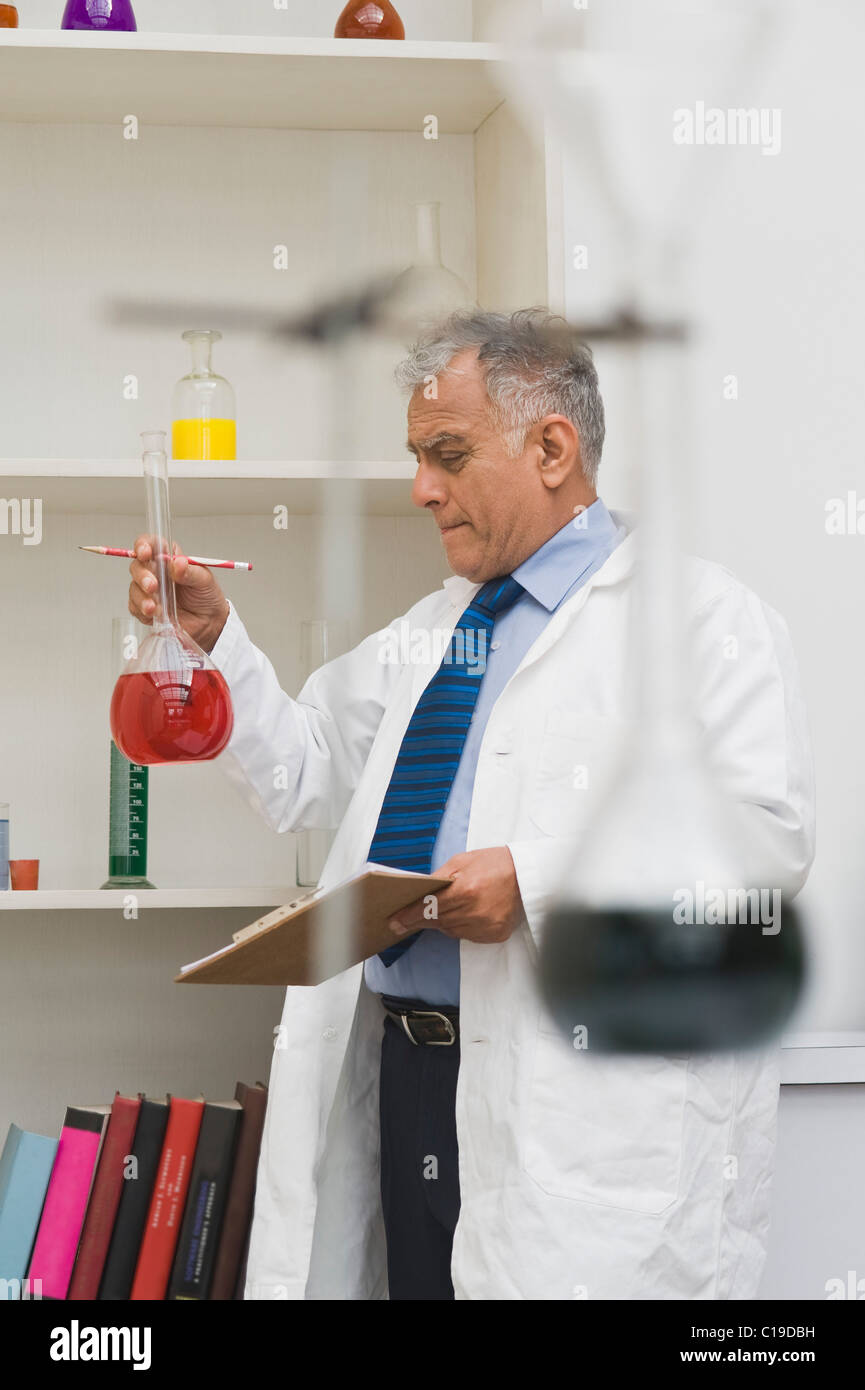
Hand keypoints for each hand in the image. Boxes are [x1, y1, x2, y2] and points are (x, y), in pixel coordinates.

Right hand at [128, 535, 229, 651]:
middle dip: (142, 576)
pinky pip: (135, 607)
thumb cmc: (207, 595)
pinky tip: (154, 614)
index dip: (143, 545)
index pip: (150, 544)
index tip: (146, 553)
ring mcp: (149, 590)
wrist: (210, 621)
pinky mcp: (146, 608)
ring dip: (141, 597)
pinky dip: (142, 610)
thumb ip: (190, 571)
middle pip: (137, 566)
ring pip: (134, 588)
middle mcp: (155, 572)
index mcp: (168, 558)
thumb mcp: (204, 580)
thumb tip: (178, 562)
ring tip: (154, 607)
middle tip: (153, 586)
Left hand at [387, 847, 524, 944]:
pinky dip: (461, 927)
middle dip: (422, 919)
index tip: (395, 922)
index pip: (429, 907)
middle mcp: (475, 912)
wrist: (526, 874)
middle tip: (405, 920)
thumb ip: (439, 878)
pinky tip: (464, 914)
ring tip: (444, 909)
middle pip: (437, 921)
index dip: (409, 915)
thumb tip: (418, 893)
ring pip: (451, 930)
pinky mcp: (496, 935)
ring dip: (442, 922)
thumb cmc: (493, 863)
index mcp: (466, 890)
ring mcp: (486, 927)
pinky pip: (467, 936)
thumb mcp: (462, 861)